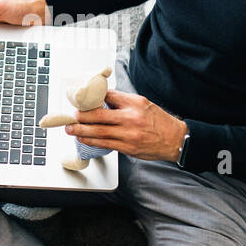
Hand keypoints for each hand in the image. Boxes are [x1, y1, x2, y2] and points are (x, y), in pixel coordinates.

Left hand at [64, 89, 187, 162]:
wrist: (175, 139)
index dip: (93, 99)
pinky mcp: (128, 148)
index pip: (109, 97)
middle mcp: (131, 118)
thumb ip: (123, 101)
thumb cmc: (159, 121)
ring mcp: (129, 135)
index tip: (82, 100)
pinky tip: (84, 139)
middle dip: (82, 116)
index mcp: (134, 103)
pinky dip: (93, 141)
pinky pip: (106, 144)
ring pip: (100, 132)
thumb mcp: (143, 103)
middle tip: (72, 116)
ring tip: (71, 129)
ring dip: (82, 131)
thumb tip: (103, 98)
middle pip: (99, 116)